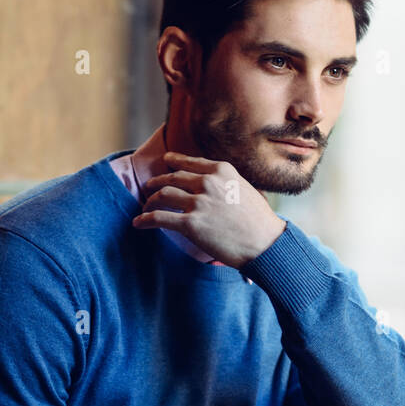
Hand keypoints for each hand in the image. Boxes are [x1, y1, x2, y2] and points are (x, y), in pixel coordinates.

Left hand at [133, 152, 285, 269]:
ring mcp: (198, 202)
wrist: (265, 244)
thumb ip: (227, 184)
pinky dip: (145, 220)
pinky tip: (138, 223)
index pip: (190, 162)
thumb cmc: (260, 222)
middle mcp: (208, 182)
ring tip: (144, 207)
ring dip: (149, 201)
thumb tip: (216, 186)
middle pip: (172, 177)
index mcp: (222, 171)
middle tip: (149, 188)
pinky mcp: (191, 224)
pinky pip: (160, 218)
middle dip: (157, 182)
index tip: (166, 162)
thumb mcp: (246, 189)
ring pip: (162, 195)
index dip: (174, 161)